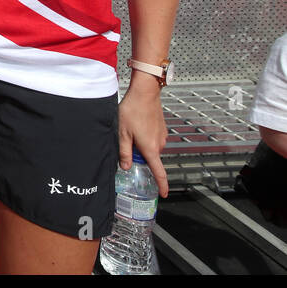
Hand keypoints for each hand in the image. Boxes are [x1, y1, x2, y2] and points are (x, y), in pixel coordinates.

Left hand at [118, 75, 169, 197]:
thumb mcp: (123, 133)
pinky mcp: (161, 129)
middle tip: (127, 144)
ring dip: (141, 146)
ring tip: (130, 131)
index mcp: (150, 148)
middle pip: (150, 158)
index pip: (159, 172)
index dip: (162, 184)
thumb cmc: (132, 111)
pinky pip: (153, 139)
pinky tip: (136, 126)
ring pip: (150, 148)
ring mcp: (162, 136)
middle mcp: (159, 144)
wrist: (145, 93)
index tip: (164, 194)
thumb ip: (125, 152)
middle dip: (139, 157)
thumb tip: (126, 167)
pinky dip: (144, 138)